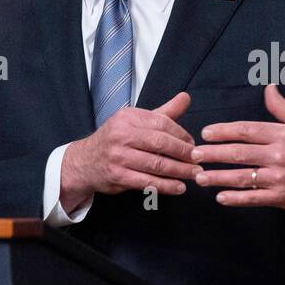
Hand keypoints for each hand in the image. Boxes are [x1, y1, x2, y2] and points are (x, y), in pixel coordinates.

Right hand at [59, 92, 201, 209]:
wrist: (85, 161)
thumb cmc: (117, 140)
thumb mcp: (137, 121)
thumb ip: (164, 112)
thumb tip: (186, 97)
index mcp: (128, 117)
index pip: (162, 123)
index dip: (182, 135)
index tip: (193, 145)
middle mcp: (121, 134)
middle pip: (161, 143)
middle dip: (184, 153)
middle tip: (199, 160)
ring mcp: (118, 156)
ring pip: (156, 164)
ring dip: (179, 171)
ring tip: (194, 174)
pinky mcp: (117, 176)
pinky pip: (147, 182)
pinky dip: (166, 186)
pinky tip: (179, 187)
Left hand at [191, 84, 284, 210]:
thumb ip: (282, 107)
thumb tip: (268, 87)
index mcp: (283, 135)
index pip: (247, 131)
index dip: (223, 131)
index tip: (206, 133)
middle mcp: (279, 155)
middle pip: (239, 153)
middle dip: (213, 154)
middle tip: (193, 155)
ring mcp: (279, 178)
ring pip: (242, 177)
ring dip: (218, 177)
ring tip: (199, 176)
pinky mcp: (281, 197)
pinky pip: (254, 198)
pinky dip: (236, 198)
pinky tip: (220, 197)